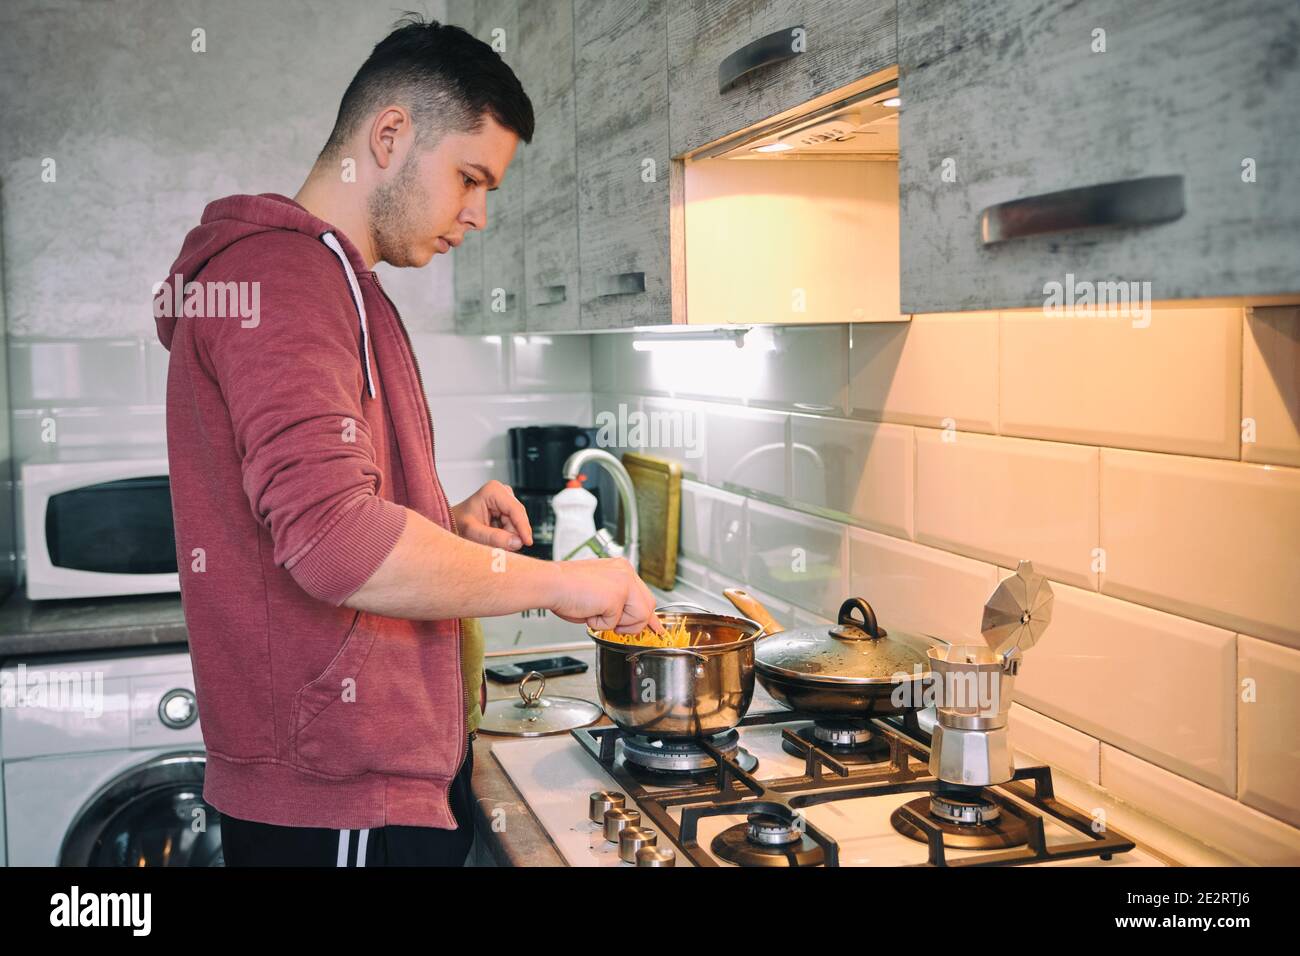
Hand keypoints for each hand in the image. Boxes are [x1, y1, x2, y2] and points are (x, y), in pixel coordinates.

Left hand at [451, 480, 533, 550]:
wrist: (452, 523)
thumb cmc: (457, 524)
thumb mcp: (473, 532)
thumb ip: (494, 537)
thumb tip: (517, 542)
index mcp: (494, 491)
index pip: (516, 510)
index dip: (523, 528)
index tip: (527, 543)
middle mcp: (502, 492)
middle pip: (518, 517)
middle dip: (512, 534)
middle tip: (499, 547)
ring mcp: (505, 499)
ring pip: (517, 523)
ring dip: (508, 536)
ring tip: (490, 540)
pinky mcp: (506, 508)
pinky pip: (513, 525)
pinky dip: (506, 534)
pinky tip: (493, 536)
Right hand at [550, 557, 665, 634]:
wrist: (551, 583)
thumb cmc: (566, 588)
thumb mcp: (599, 593)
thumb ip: (617, 603)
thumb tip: (626, 620)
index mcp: (621, 569)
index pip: (644, 594)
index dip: (649, 615)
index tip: (655, 627)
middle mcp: (626, 572)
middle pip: (647, 607)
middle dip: (633, 623)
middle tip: (616, 626)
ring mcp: (624, 583)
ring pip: (638, 617)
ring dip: (616, 624)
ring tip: (596, 612)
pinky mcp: (617, 596)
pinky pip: (614, 624)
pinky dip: (599, 624)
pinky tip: (589, 611)